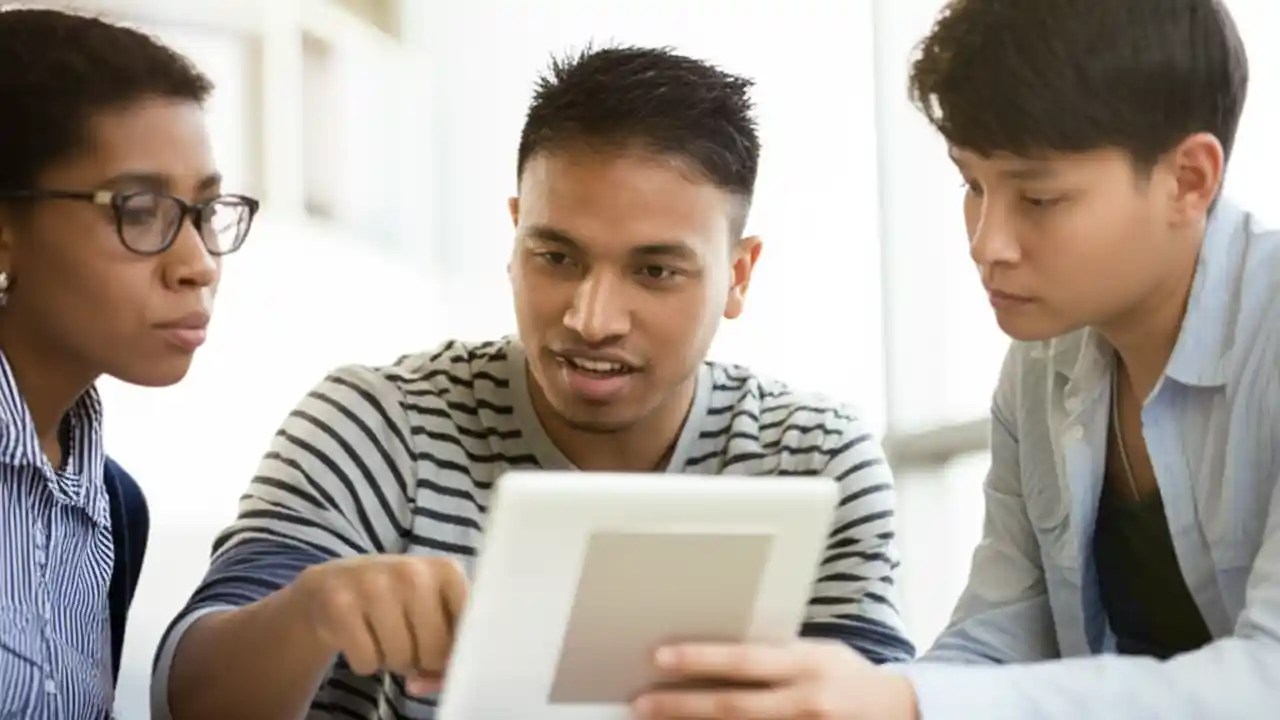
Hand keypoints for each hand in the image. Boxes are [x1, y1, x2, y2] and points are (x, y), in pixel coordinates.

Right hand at [286, 554, 467, 695]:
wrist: (333, 583)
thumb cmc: (396, 602)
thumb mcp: (431, 607)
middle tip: (409, 641)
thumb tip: (427, 680)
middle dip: (422, 660)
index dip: (456, 653)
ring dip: (393, 661)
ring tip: (383, 635)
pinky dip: (365, 662)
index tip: (445, 652)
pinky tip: (361, 637)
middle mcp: (412, 572)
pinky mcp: (340, 605)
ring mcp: (373, 584)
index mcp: (446, 570)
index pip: (469, 630)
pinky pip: (367, 663)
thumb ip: (449, 643)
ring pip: (401, 660)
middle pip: (435, 651)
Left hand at [631, 639, 917, 719]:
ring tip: (656, 718)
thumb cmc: (850, 677)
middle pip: (732, 707)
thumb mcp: (818, 653)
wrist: (902, 713)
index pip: (745, 661)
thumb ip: (775, 653)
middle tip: (641, 701)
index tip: (661, 657)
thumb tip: (719, 650)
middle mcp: (805, 703)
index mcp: (808, 666)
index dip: (700, 659)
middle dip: (681, 705)